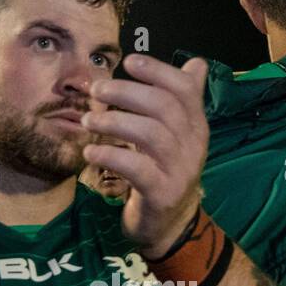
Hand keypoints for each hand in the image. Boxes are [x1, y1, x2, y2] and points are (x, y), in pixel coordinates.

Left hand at [81, 54, 209, 258]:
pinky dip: (111, 155)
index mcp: (196, 126)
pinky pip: (137, 168)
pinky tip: (91, 151)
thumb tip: (196, 63)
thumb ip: (183, 100)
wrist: (170, 224)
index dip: (157, 70)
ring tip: (88, 120)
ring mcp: (180, 170)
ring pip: (150, 134)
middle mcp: (193, 145)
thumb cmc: (166, 171)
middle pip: (164, 107)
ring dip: (114, 122)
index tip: (129, 61)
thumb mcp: (178, 135)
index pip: (185, 89)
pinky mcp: (162, 194)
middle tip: (97, 90)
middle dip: (126, 92)